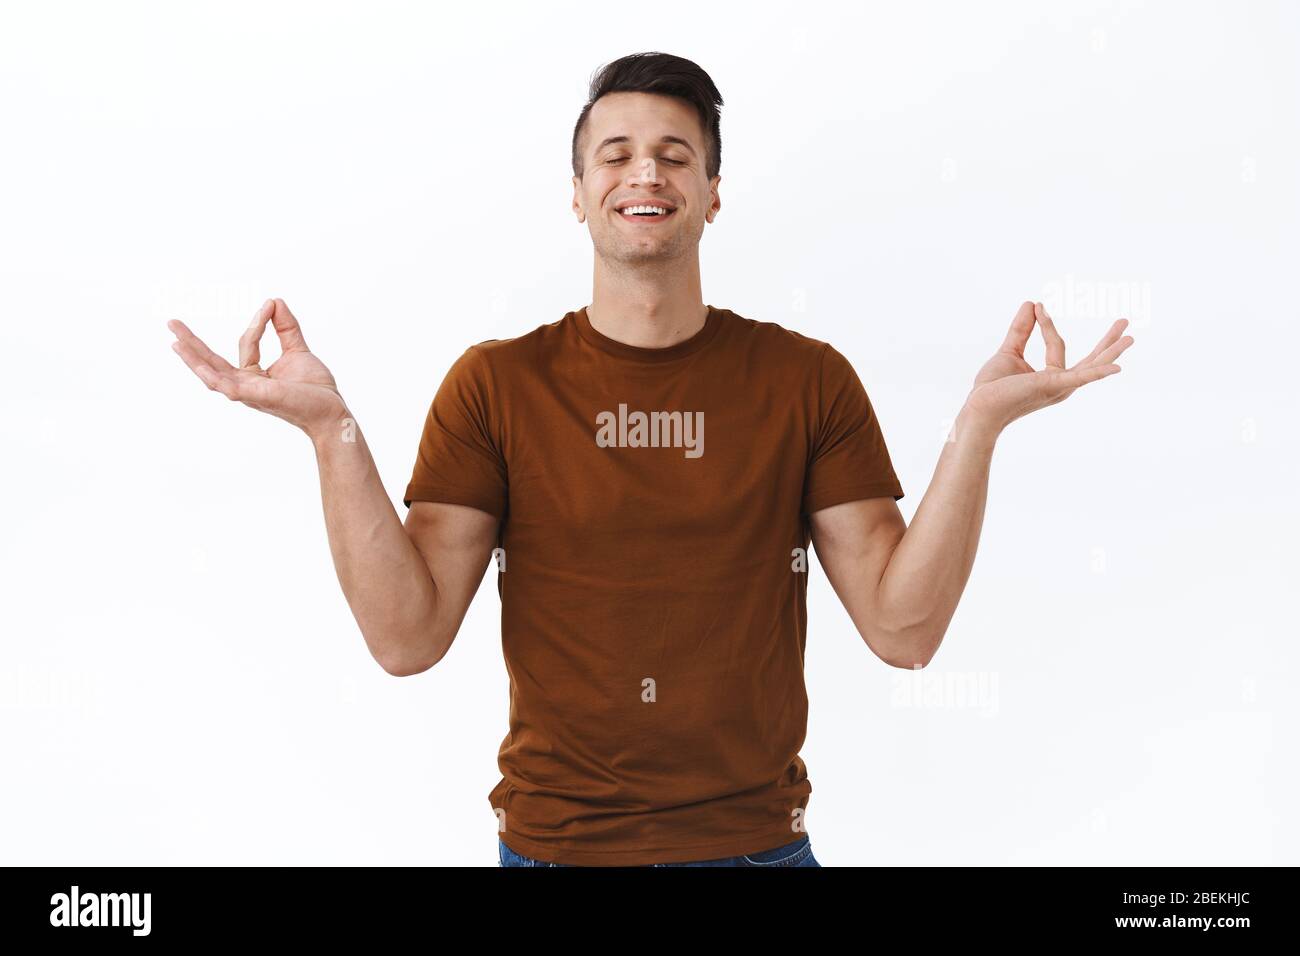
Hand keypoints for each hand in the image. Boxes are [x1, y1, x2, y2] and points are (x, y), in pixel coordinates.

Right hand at [167, 298, 347, 439]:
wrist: (332, 411)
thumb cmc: (315, 389)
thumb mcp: (297, 350)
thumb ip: (286, 328)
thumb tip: (274, 301)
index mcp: (254, 375)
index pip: (247, 343)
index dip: (258, 323)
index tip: (271, 305)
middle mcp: (246, 385)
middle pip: (212, 361)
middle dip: (192, 343)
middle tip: (171, 323)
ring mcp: (248, 393)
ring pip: (212, 374)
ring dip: (192, 358)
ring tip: (174, 341)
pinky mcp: (255, 397)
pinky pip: (227, 387)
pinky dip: (211, 375)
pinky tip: (197, 365)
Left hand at [963, 300, 1132, 432]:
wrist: (979, 407)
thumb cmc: (992, 388)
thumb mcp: (1009, 351)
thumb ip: (1022, 329)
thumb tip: (1031, 303)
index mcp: (1051, 377)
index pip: (1056, 343)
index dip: (1047, 323)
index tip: (1037, 305)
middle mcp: (1060, 384)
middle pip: (1090, 360)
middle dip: (1108, 341)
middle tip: (1125, 322)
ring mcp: (1059, 387)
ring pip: (1091, 367)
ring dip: (1111, 352)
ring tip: (1130, 338)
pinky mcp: (1053, 386)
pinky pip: (1080, 378)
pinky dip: (1098, 373)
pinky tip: (1115, 368)